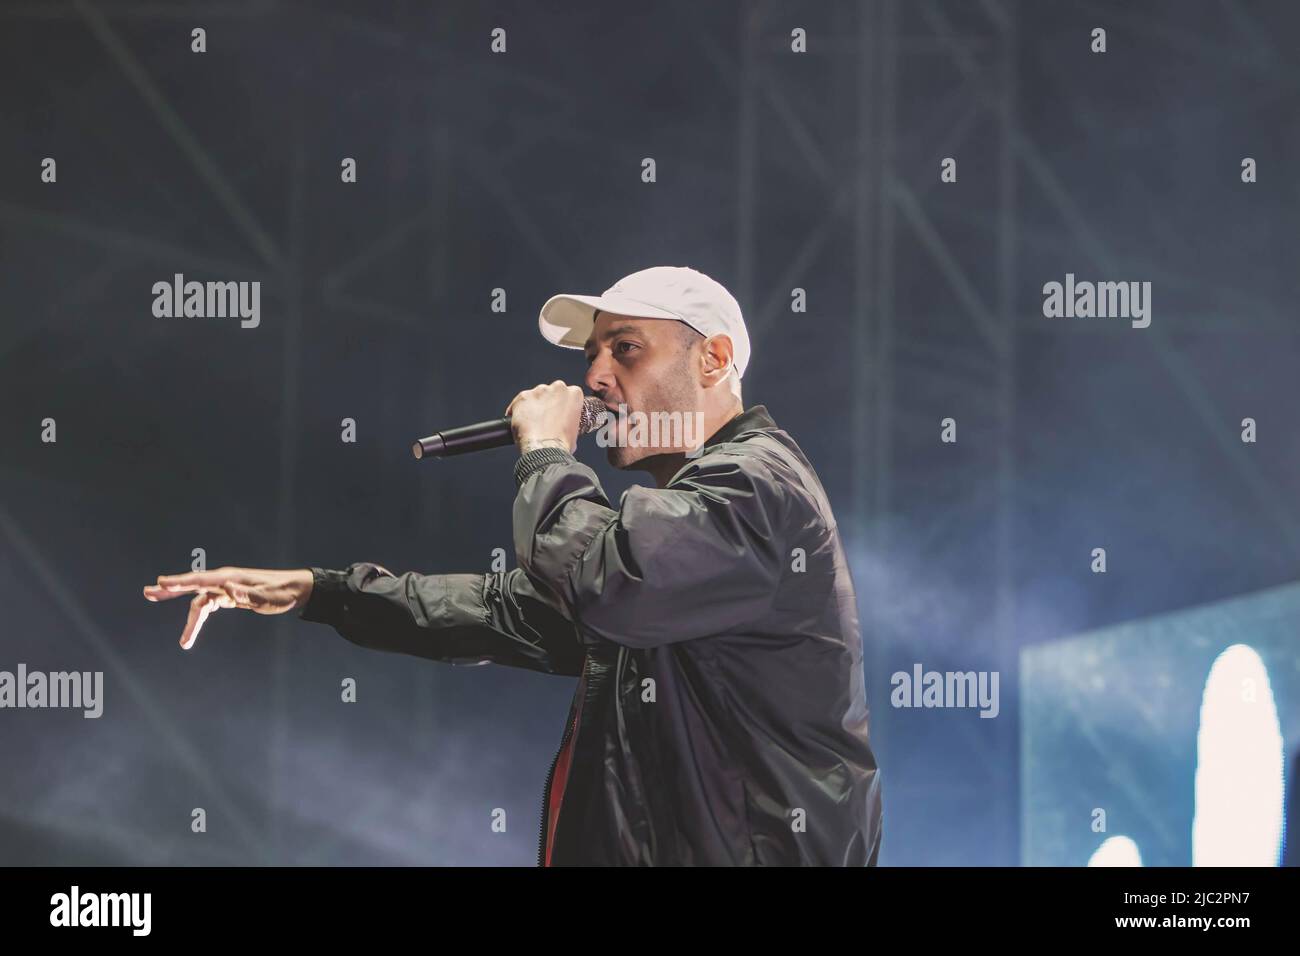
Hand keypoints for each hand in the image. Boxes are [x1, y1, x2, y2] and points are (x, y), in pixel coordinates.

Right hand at [142, 567, 313, 649]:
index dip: (180, 582)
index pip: (201, 580)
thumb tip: (228, 589)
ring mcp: (226, 589)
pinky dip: (200, 617)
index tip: (161, 583)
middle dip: (170, 590)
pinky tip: (193, 628)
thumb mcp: (267, 596)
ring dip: (190, 621)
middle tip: (148, 592)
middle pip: (193, 586)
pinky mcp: (231, 598)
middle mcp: (225, 581)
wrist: (295, 590)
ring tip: (184, 643)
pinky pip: (210, 606)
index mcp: (230, 578)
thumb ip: (248, 594)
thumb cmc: (281, 592)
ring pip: (200, 602)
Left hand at [505, 380, 584, 453]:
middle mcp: (558, 388)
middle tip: (544, 418)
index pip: (568, 393)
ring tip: (531, 423)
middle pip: (551, 391)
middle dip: (547, 402)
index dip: (561, 404)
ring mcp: (539, 391)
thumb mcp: (574, 431)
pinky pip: (518, 402)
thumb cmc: (561, 443)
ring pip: (535, 395)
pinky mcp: (523, 396)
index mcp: (574, 394)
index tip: (557, 413)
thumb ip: (569, 421)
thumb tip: (562, 427)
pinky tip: (519, 423)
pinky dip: (517, 411)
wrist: (544, 449)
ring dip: (533, 406)